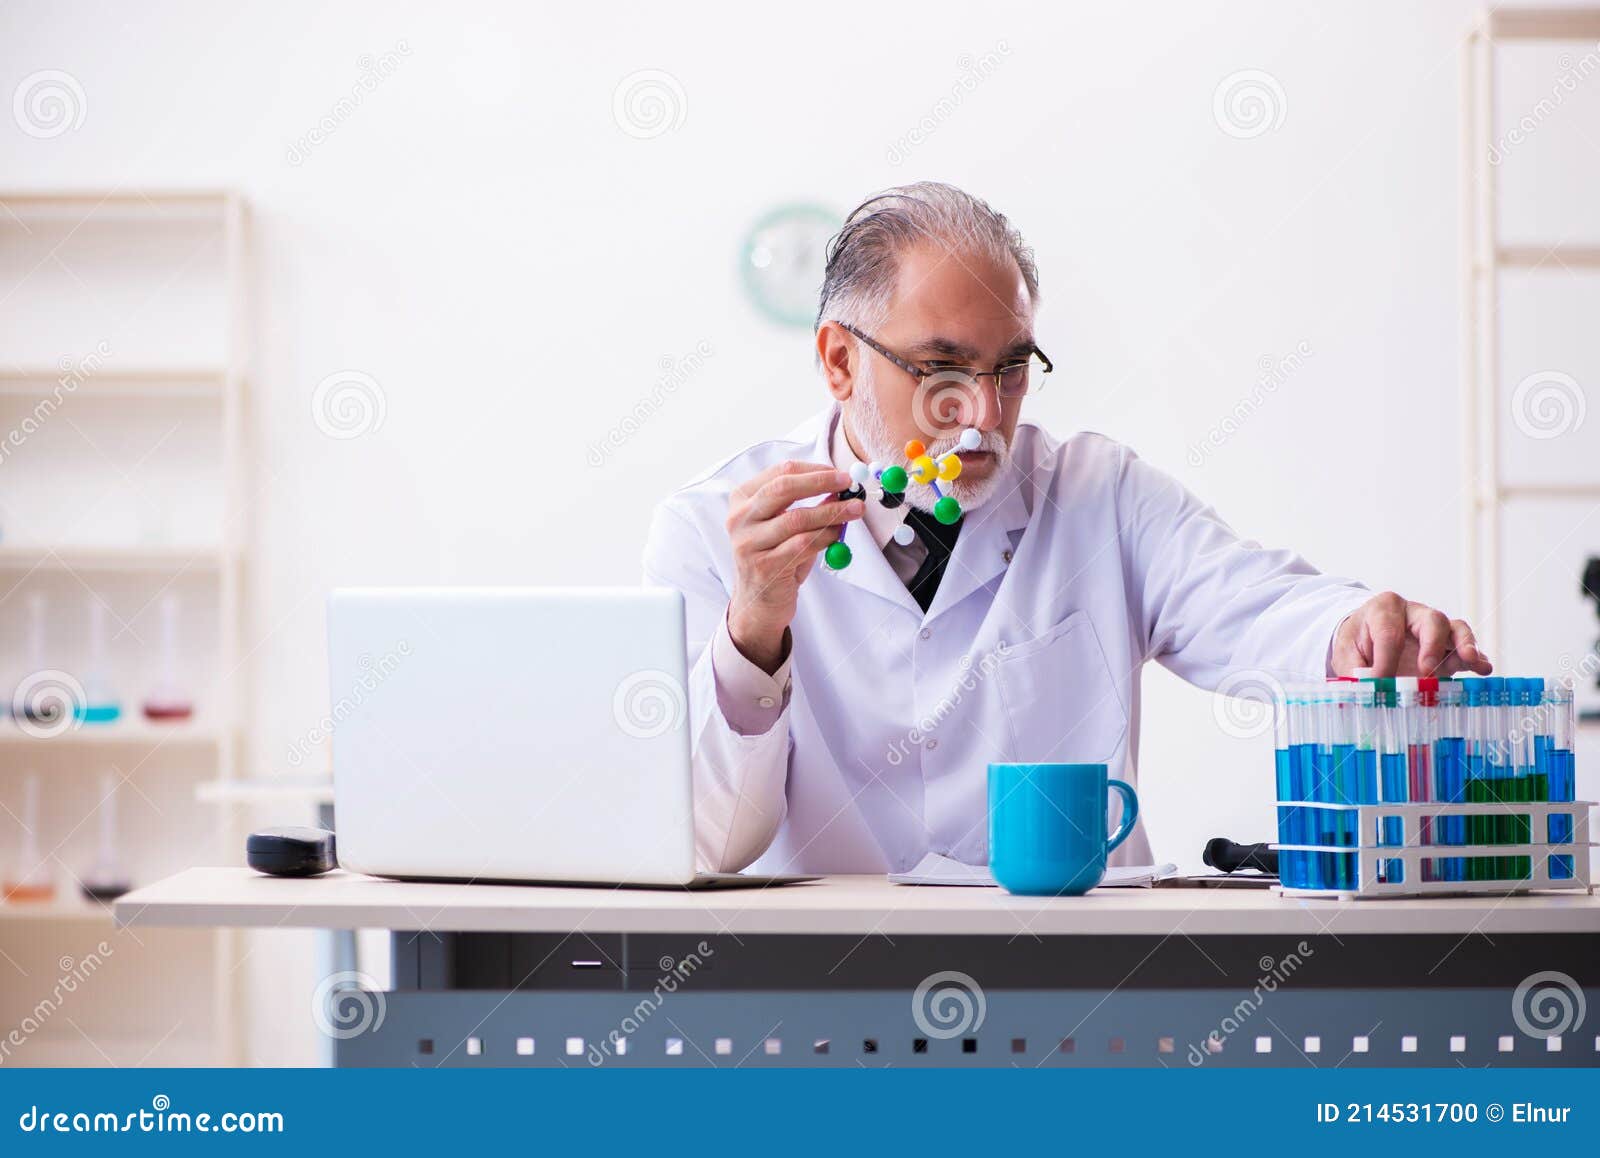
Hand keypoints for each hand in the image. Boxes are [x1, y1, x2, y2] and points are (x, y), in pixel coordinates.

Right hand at [726, 461, 862, 673]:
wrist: (759, 601)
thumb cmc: (775, 557)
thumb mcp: (784, 525)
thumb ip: (805, 504)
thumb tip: (840, 487)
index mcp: (742, 499)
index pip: (780, 472)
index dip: (814, 470)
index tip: (841, 474)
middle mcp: (740, 518)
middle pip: (783, 488)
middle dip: (821, 483)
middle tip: (849, 483)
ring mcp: (749, 543)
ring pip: (796, 519)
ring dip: (831, 512)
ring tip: (855, 509)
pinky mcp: (763, 566)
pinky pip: (802, 545)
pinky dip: (826, 537)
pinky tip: (837, 535)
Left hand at [1331, 592, 1492, 677]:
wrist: (1365, 638)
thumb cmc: (1357, 643)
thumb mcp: (1345, 653)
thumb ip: (1354, 668)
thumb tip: (1370, 686)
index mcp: (1383, 610)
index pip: (1389, 633)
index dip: (1386, 660)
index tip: (1382, 683)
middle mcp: (1413, 613)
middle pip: (1431, 620)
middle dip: (1432, 644)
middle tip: (1427, 668)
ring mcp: (1434, 628)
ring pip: (1455, 628)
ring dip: (1465, 645)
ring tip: (1472, 660)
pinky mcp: (1447, 644)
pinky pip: (1464, 646)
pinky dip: (1475, 657)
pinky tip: (1482, 669)